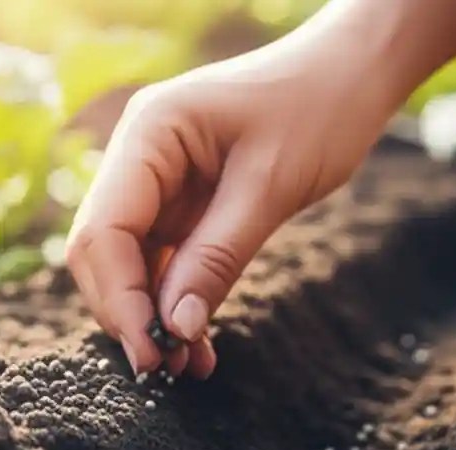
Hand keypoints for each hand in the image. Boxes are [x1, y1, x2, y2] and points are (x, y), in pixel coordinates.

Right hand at [64, 21, 401, 377]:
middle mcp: (139, 156)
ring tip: (188, 367)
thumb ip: (217, 258)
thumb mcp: (271, 186)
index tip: (151, 353)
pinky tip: (198, 343)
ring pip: (129, 263)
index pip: (105, 230)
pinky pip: (163, 261)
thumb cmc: (319, 108)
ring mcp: (157, 181)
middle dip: (127, 312)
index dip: (119, 299)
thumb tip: (174, 329)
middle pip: (102, 251)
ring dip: (152, 316)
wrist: (354, 74)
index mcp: (148, 133)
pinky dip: (176, 302)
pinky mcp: (181, 204)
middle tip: (164, 369)